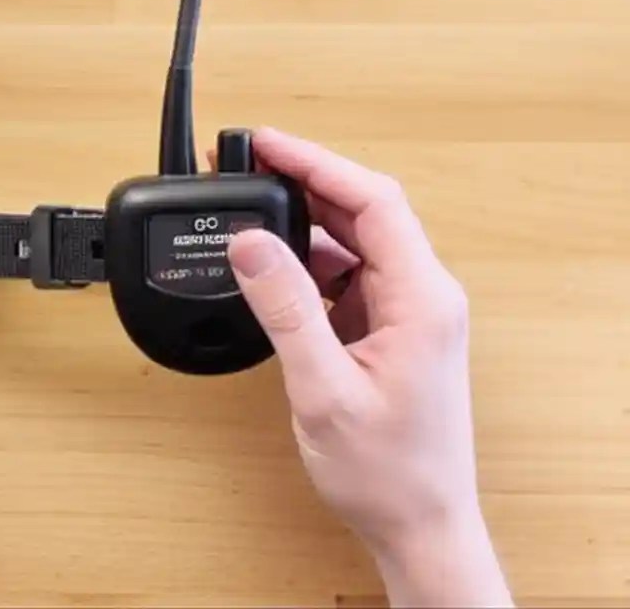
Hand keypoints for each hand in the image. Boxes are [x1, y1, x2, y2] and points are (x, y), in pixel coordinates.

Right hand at [223, 129, 510, 606]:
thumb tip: (250, 245)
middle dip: (302, 184)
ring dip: (301, 228)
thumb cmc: (386, 470)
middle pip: (362, 212)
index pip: (372, 201)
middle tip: (244, 169)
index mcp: (423, 298)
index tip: (266, 145)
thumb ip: (286, 310)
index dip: (316, 163)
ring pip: (353, 244)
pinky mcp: (389, 330)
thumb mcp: (324, 389)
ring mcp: (408, 312)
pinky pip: (348, 278)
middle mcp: (423, 296)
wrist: (417, 523)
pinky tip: (272, 272)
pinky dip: (307, 267)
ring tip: (248, 217)